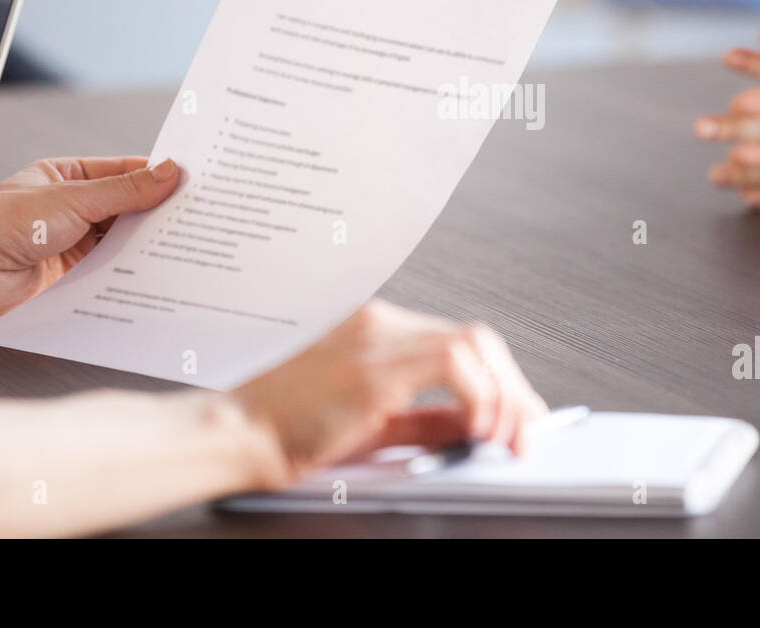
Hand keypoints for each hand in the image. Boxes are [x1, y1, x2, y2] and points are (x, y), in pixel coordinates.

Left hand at [0, 156, 180, 323]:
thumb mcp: (71, 198)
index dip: (157, 174)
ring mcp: (77, 245)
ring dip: (148, 242)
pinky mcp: (79, 278)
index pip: (124, 172)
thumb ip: (124, 189)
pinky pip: (117, 272)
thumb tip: (167, 172)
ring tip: (182, 240)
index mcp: (69, 178)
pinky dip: (136, 271)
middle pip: (130, 208)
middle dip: (158, 210)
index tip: (189, 177)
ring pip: (126, 241)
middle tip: (195, 210)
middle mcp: (75, 211)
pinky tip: (156, 269)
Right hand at [230, 299, 549, 488]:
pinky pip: (453, 365)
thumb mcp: (371, 425)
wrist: (233, 434)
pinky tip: (475, 428)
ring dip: (504, 394)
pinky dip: (479, 397)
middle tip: (526, 432)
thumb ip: (426, 420)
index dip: (502, 379)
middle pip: (478, 338)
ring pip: (474, 345)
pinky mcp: (372, 366)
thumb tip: (477, 425)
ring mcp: (376, 339)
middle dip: (515, 388)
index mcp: (377, 330)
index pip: (462, 341)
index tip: (518, 417)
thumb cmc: (284, 430)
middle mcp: (380, 324)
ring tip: (506, 436)